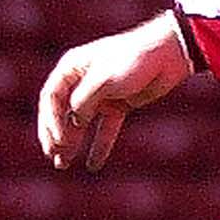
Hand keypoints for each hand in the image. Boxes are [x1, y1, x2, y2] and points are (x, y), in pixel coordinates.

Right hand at [37, 14, 193, 170]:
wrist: (169, 54)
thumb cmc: (133, 60)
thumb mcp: (103, 81)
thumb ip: (83, 102)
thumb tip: (74, 123)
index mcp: (72, 68)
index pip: (51, 98)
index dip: (50, 121)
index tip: (59, 141)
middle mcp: (83, 81)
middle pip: (61, 112)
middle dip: (55, 135)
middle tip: (54, 156)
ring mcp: (100, 94)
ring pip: (80, 123)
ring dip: (72, 144)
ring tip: (64, 165)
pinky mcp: (119, 105)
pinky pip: (105, 129)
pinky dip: (99, 146)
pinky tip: (93, 165)